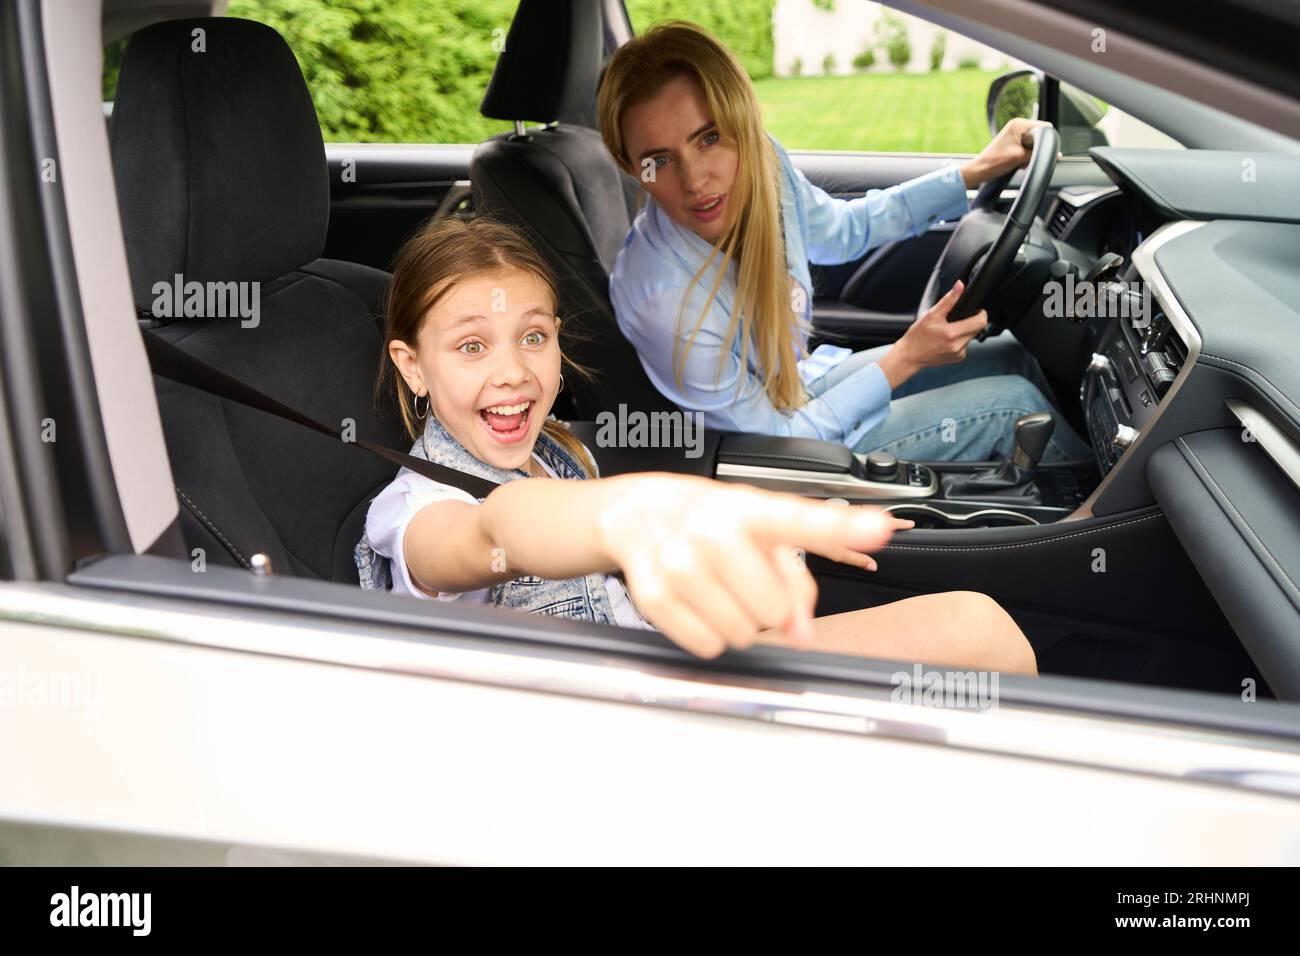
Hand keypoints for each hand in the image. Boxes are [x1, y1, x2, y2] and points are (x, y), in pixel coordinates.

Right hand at [595, 476, 902, 657]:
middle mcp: (712, 532)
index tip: (881, 527)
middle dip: (764, 606)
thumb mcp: (758, 531)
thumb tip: (802, 634)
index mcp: (749, 511)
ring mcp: (678, 565)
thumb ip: (796, 579)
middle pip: (773, 611)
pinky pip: (706, 644)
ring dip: (736, 622)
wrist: (635, 512)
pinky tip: (695, 602)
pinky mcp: (653, 597)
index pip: (800, 521)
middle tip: (743, 581)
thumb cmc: (710, 521)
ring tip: (717, 588)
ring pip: (741, 634)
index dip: (844, 526)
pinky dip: (706, 633)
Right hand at [879, 280, 986, 387]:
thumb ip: (949, 300)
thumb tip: (960, 286)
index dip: (980, 313)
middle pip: (978, 329)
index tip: (975, 310)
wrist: (909, 356)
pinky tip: (948, 340)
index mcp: (952, 333)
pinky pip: (966, 345)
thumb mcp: (931, 314)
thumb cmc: (917, 336)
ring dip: (965, 331)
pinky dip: (960, 340)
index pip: (981, 322)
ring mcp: (959, 354)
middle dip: (971, 321)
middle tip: (957, 319)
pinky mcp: (958, 358)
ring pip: (972, 337)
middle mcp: (958, 346)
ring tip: (949, 330)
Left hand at [960, 119, 1053, 187]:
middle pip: (1039, 136)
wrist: (980, 171)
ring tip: (1021, 163)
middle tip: (1027, 160)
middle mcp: (1017, 126)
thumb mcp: (1021, 157)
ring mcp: (1014, 134)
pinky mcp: (1012, 143)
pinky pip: (1026, 149)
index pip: (1045, 128)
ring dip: (1030, 155)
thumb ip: (1039, 154)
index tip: (1042, 153)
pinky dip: (1025, 157)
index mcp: (1019, 124)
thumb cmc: (994, 163)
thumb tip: (1057, 154)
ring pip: (1034, 144)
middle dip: (1037, 150)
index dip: (1047, 141)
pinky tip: (1018, 164)